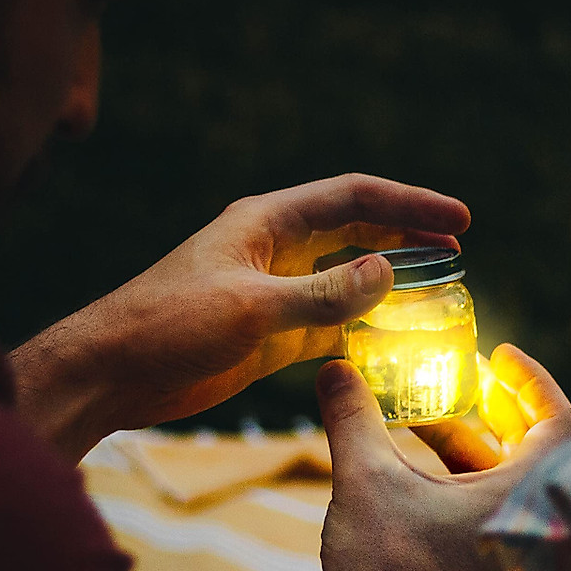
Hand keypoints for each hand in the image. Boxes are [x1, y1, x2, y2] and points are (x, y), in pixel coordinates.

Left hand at [10, 174, 468, 459]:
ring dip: (388, 279)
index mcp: (268, 222)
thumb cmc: (168, 325)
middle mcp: (276, 249)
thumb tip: (386, 273)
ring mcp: (275, 291)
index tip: (458, 219)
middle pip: (356, 230)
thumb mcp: (251, 308)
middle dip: (407, 233)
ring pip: (346, 276)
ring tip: (438, 286)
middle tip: (458, 246)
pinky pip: (330, 320)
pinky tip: (392, 334)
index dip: (409, 203)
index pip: (354, 198)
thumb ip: (322, 293)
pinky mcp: (269, 333)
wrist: (112, 373)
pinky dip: (363, 324)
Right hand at [314, 343, 570, 570]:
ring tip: (429, 403)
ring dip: (473, 437)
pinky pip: (486, 500)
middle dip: (501, 404)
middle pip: (534, 447)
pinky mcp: (481, 562)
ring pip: (504, 475)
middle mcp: (523, 523)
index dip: (533, 382)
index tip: (501, 354)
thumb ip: (352, 417)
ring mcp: (504, 546)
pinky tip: (416, 449)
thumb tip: (333, 366)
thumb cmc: (382, 570)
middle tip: (471, 373)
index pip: (559, 425)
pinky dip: (461, 470)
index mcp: (519, 500)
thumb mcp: (364, 478)